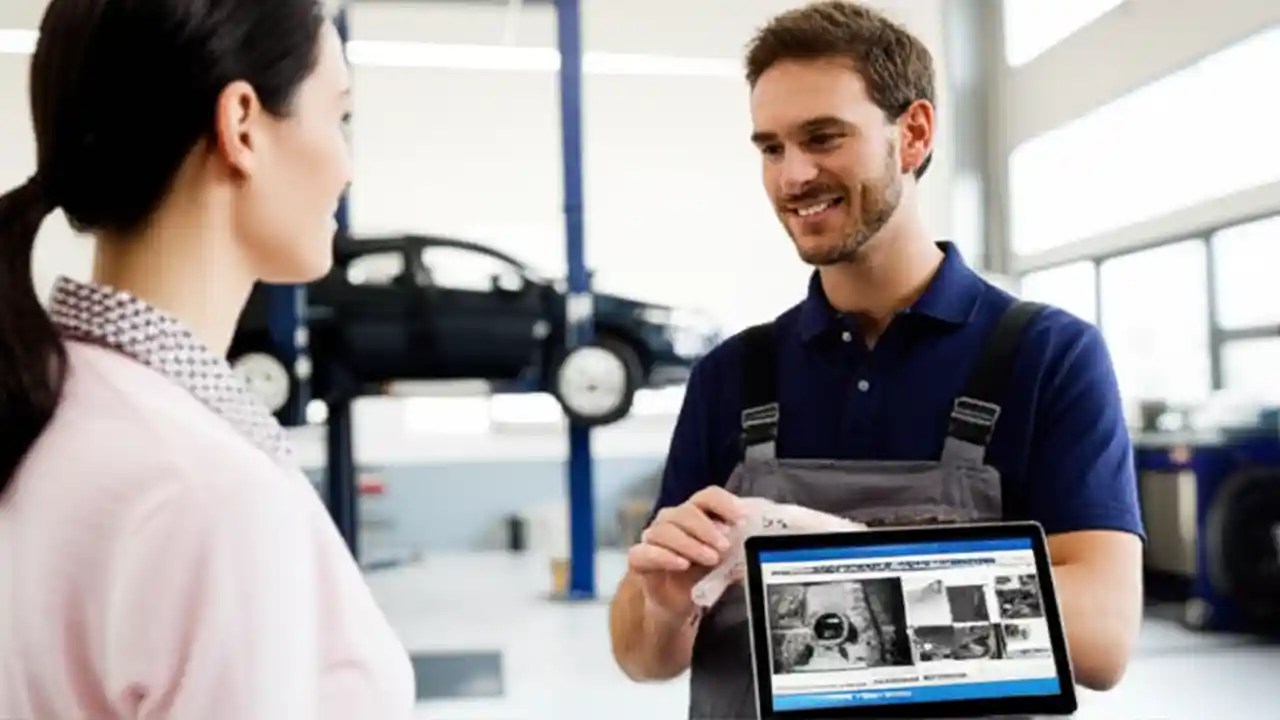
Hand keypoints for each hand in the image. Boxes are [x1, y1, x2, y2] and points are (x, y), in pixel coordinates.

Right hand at [627, 487, 746, 621]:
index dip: (724, 503)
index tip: (741, 518)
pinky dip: (664, 556)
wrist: (678, 604)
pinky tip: (682, 564)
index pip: (708, 496)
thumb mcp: (726, 562)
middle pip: (686, 512)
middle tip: (725, 547)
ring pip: (666, 530)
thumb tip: (760, 549)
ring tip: (710, 559)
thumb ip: (739, 552)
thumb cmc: (701, 574)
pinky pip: (645, 552)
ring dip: (690, 544)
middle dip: (707, 529)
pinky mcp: (639, 559)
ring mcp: (653, 537)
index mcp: (696, 513)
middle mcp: (672, 519)